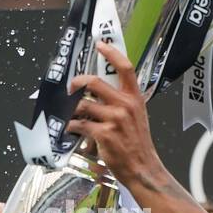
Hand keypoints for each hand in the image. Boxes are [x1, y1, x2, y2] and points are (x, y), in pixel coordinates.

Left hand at [66, 41, 167, 187]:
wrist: (142, 168)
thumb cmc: (137, 144)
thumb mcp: (136, 116)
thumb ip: (122, 102)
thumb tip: (98, 93)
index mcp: (135, 98)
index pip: (126, 68)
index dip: (112, 53)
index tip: (101, 45)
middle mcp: (125, 105)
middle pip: (95, 82)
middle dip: (77, 82)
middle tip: (71, 87)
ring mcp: (114, 119)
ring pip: (82, 104)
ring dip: (71, 109)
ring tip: (70, 114)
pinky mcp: (103, 134)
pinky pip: (79, 124)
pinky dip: (71, 126)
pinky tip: (71, 129)